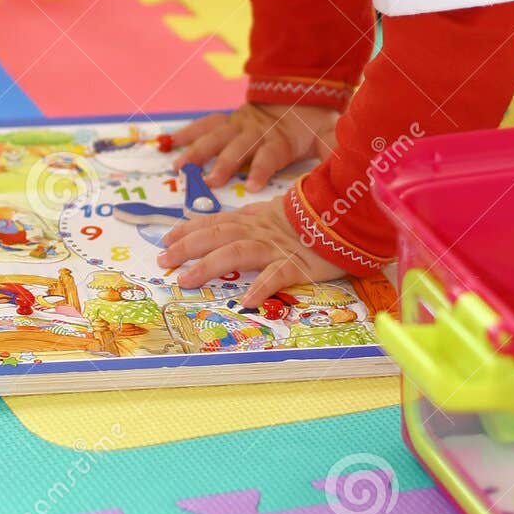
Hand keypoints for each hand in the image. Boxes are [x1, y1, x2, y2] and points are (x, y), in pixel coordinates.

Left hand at [157, 196, 344, 308]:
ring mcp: (278, 247)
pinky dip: (261, 286)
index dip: (188, 229)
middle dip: (187, 247)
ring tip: (187, 280)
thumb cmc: (316, 219)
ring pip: (238, 252)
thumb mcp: (280, 213)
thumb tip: (232, 220)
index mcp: (255, 220)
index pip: (215, 222)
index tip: (166, 238)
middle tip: (163, 261)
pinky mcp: (299, 264)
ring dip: (209, 265)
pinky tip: (245, 300)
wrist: (349, 216)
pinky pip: (278, 275)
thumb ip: (256, 218)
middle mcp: (260, 231)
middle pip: (218, 236)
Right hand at [169, 101, 338, 192]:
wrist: (298, 91)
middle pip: (238, 148)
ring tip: (181, 168)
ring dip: (199, 151)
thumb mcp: (327, 135)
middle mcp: (256, 131)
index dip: (261, 170)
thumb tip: (346, 164)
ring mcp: (239, 124)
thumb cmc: (311, 123)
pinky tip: (170, 144)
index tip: (251, 187)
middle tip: (212, 181)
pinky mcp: (228, 121)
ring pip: (216, 137)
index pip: (270, 155)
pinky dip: (187, 133)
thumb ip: (333, 150)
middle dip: (225, 164)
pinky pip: (205, 125)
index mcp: (280, 139)